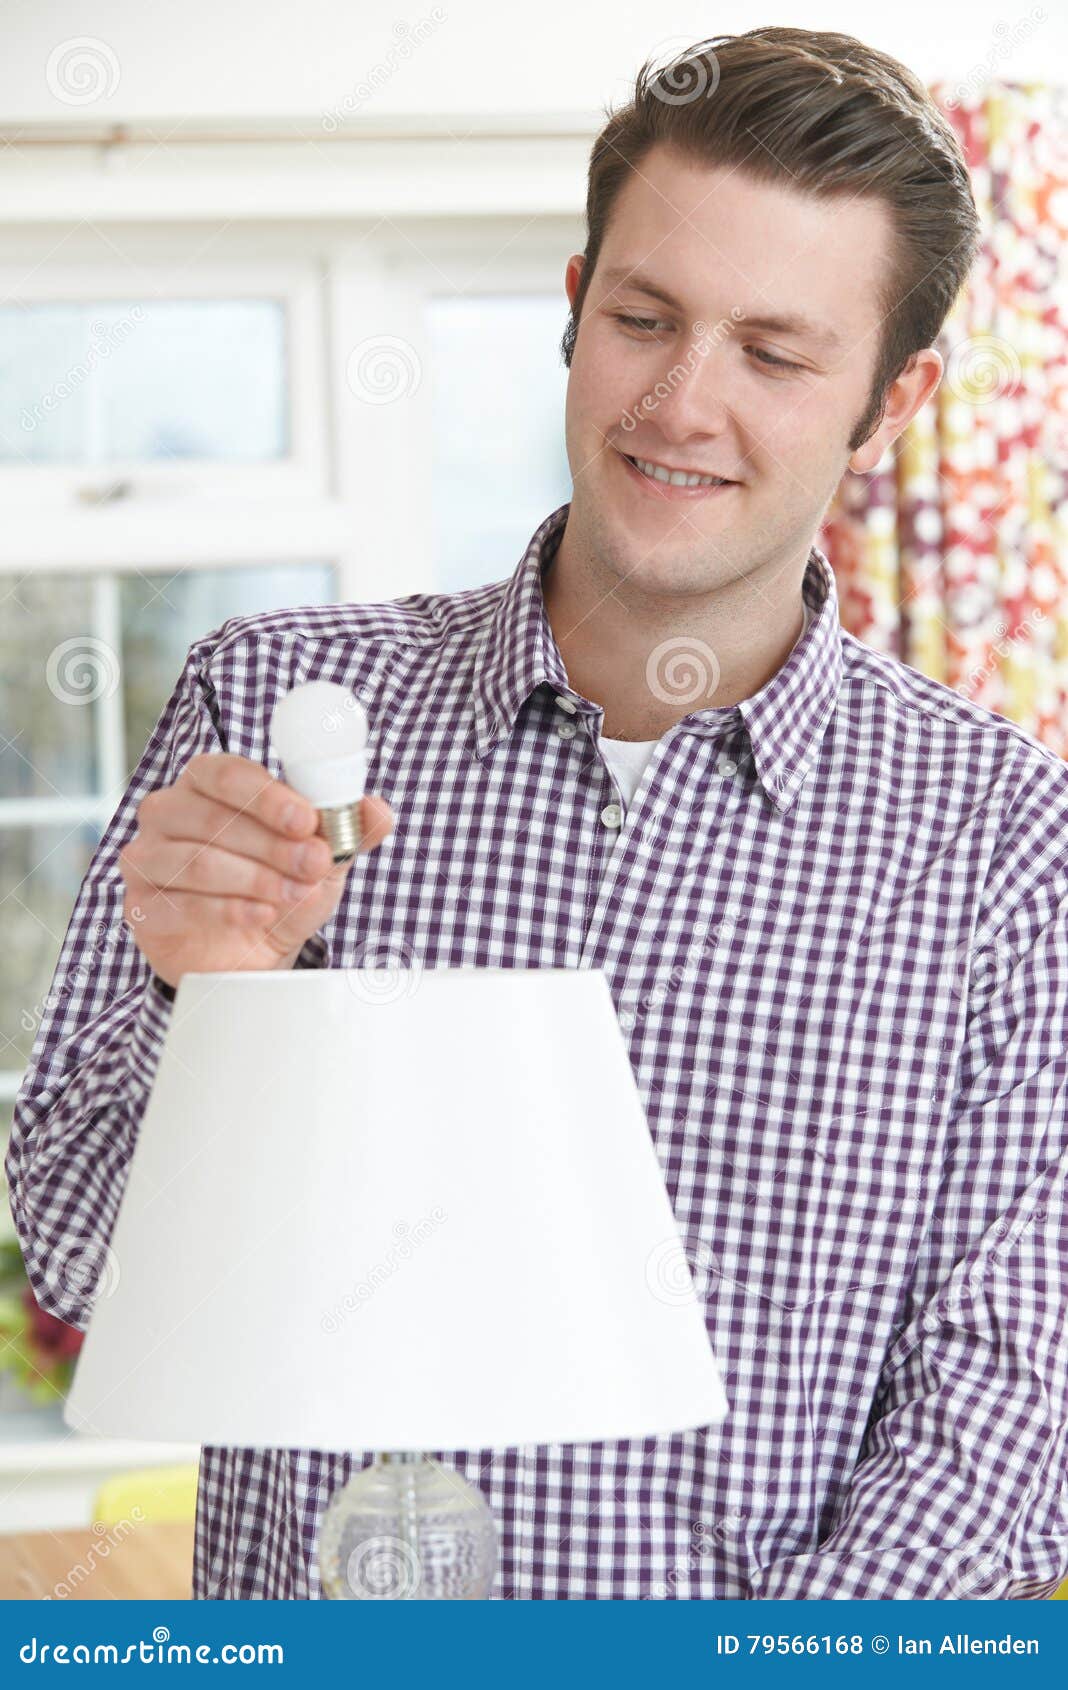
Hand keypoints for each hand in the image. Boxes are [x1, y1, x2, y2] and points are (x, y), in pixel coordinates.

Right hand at [119, 752, 394, 986]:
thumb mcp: (323, 859)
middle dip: (272, 842)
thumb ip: (349, 831)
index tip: (308, 819)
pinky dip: (230, 908)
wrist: (247, 955)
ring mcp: (147, 857)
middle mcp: (167, 811)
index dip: (267, 796)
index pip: (226, 772)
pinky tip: (263, 915)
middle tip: (316, 861)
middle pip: (210, 816)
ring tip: (297, 893)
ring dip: (257, 877)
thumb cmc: (279, 888)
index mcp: (206, 783)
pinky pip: (181, 901)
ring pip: (197, 860)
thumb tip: (379, 811)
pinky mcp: (142, 903)